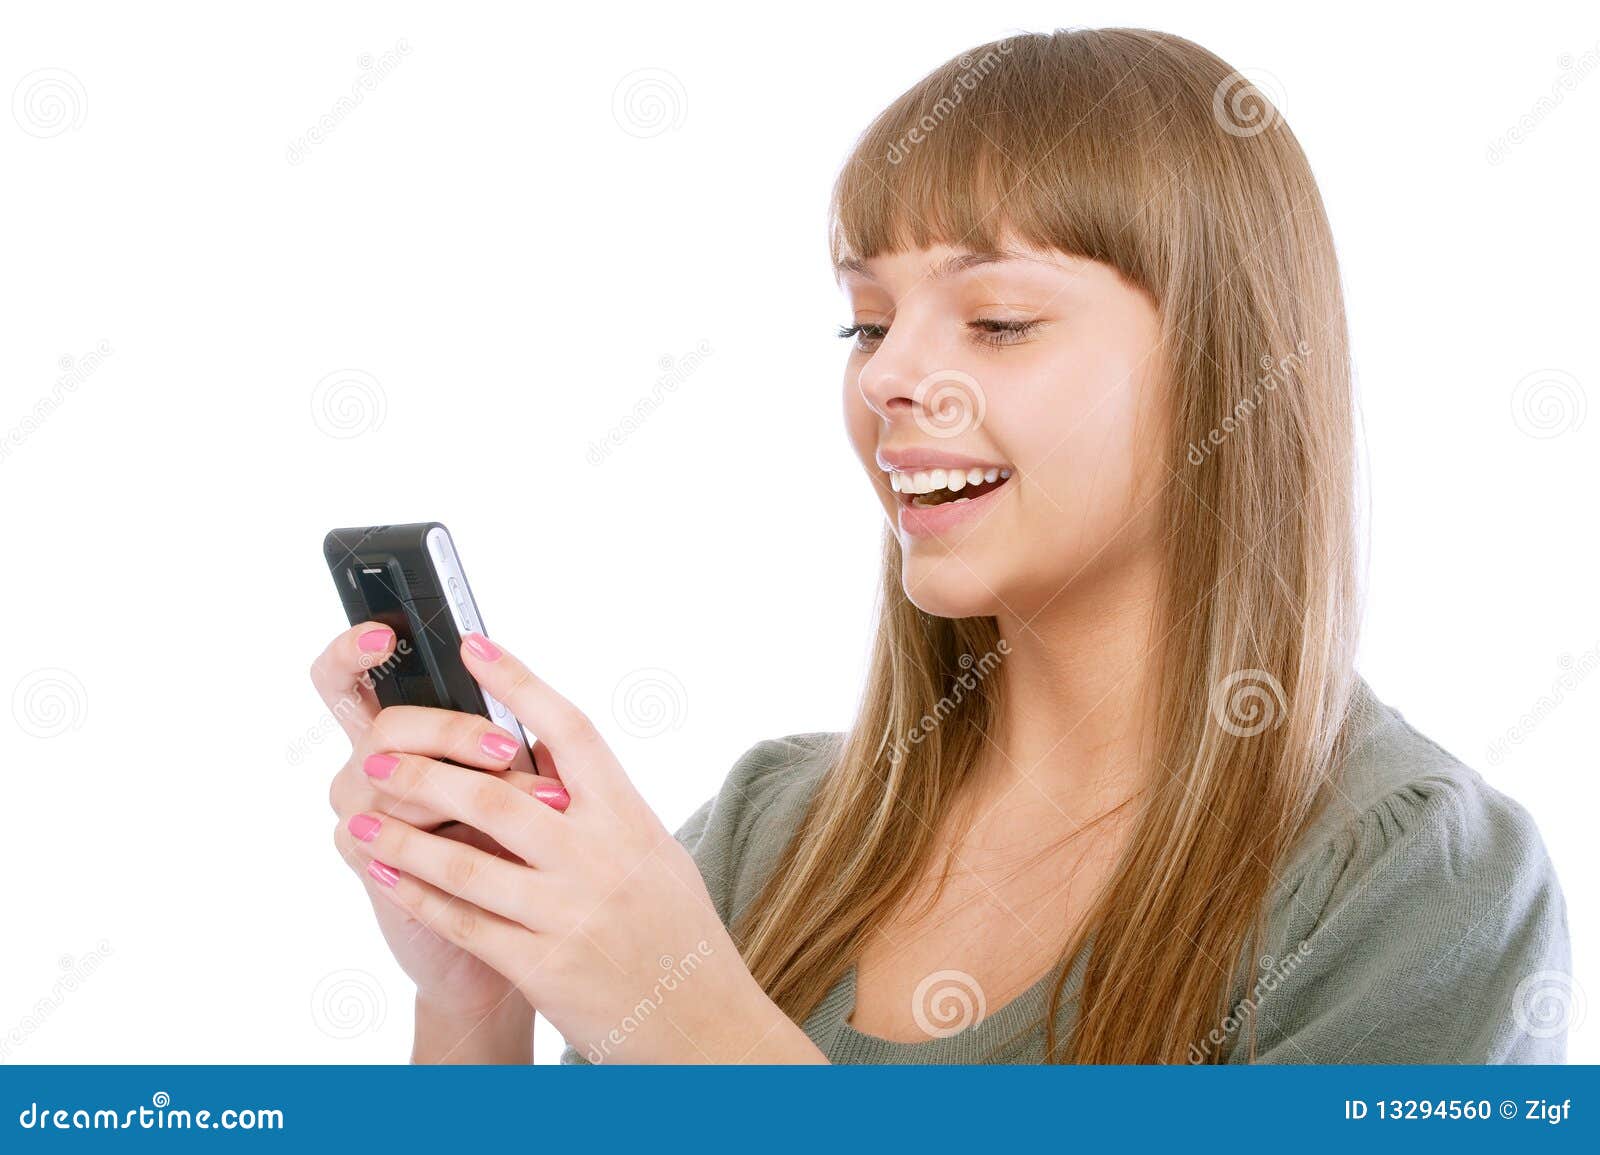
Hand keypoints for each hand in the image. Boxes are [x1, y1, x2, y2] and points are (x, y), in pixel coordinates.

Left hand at [347, 632, 825, 1062]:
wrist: (701, 1022)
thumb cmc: (674, 928)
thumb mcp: (653, 849)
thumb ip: (600, 799)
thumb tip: (547, 739)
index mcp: (629, 817)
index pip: (571, 730)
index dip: (520, 683)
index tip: (473, 646)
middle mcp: (601, 858)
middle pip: (499, 796)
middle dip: (427, 774)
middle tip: (377, 758)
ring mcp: (570, 915)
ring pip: (466, 863)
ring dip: (402, 839)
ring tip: (361, 819)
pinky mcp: (544, 967)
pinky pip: (466, 923)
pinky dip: (419, 896)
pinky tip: (386, 878)